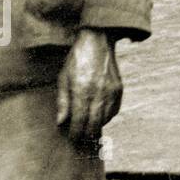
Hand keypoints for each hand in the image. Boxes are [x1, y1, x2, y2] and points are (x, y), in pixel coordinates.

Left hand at [56, 28, 122, 145]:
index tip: (72, 137)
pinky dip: (106, 117)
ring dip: (96, 127)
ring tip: (88, 128)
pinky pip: (114, 111)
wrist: (97, 42)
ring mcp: (111, 92)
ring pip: (105, 120)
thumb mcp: (63, 78)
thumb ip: (62, 102)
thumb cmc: (77, 60)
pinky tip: (98, 116)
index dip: (75, 133)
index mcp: (82, 90)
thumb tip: (61, 122)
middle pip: (94, 125)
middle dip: (86, 134)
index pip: (79, 121)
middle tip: (80, 138)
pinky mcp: (119, 90)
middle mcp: (98, 93)